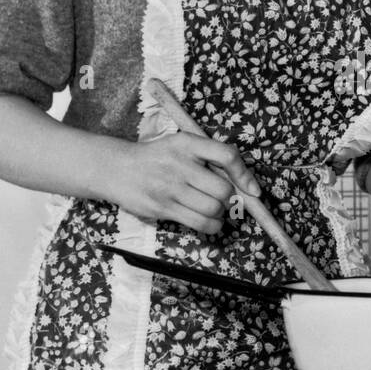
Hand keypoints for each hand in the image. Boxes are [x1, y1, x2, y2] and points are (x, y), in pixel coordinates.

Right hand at [111, 132, 261, 233]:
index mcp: (187, 143)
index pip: (227, 155)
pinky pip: (199, 223)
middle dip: (229, 199)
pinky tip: (207, 221)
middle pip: (223, 189)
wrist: (117, 168)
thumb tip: (243, 184)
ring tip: (213, 210)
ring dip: (220, 214)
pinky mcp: (162, 207)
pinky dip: (211, 226)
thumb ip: (208, 157)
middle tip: (223, 199)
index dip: (245, 175)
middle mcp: (179, 164)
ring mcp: (170, 187)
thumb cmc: (157, 157)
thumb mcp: (180, 145)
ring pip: (213, 209)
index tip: (253, 190)